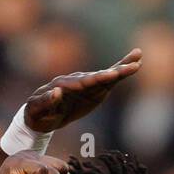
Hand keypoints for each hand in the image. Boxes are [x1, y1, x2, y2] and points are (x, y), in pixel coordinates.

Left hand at [22, 48, 142, 132]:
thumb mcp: (36, 111)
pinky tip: (136, 62)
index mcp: (63, 86)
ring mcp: (87, 83)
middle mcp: (77, 80)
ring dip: (121, 67)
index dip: (93, 80)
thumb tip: (57, 91)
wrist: (41, 115)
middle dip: (111, 72)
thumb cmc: (37, 114)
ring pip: (106, 74)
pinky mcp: (95, 88)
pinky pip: (110, 78)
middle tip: (126, 68)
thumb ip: (45, 101)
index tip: (106, 76)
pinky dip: (122, 70)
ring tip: (137, 58)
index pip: (79, 83)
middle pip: (96, 76)